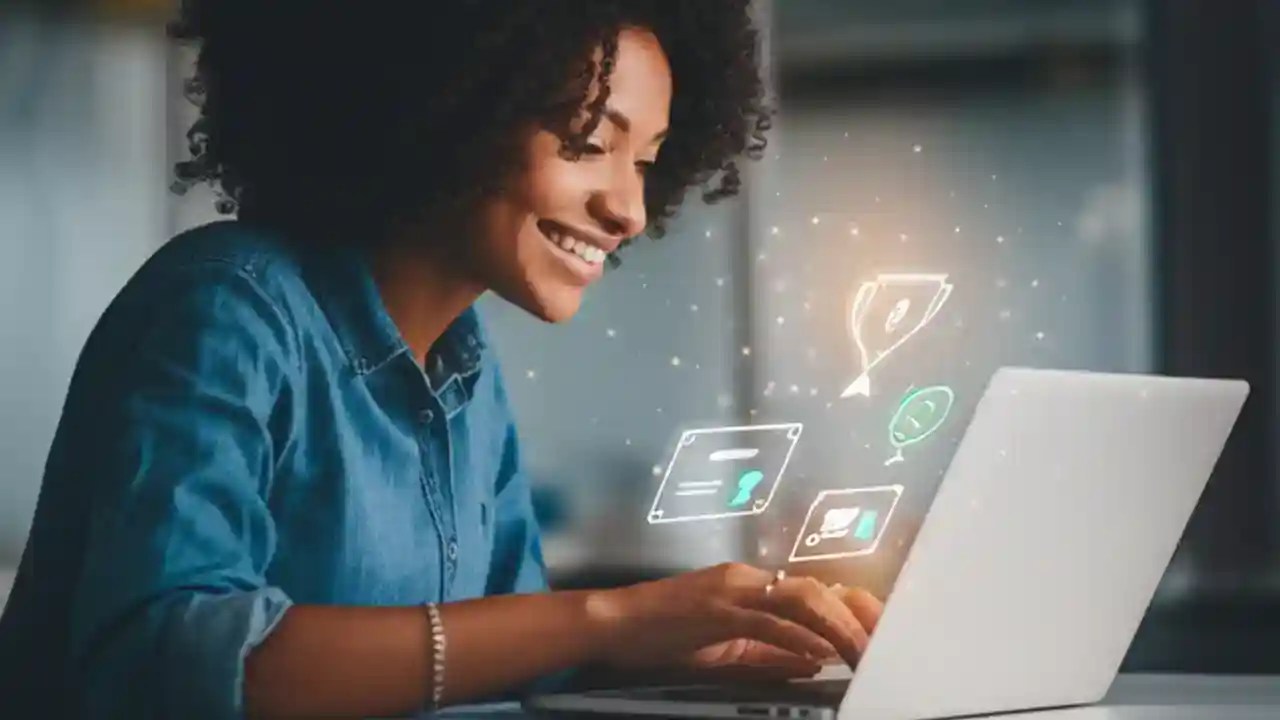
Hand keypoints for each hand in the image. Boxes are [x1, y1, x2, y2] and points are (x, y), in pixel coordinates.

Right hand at [584, 563, 882, 674]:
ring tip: (860, 652)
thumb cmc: (664, 635)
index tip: (878, 633)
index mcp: (752, 586)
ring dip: (836, 626)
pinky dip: (796, 636)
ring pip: (800, 599)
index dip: (851, 609)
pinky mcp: (715, 609)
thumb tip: (816, 661)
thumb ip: (772, 653)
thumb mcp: (727, 648)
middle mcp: (747, 579)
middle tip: (883, 646)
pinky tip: (817, 651)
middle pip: (817, 590)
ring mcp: (731, 590)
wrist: (615, 624)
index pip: (816, 590)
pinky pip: (765, 621)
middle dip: (855, 617)